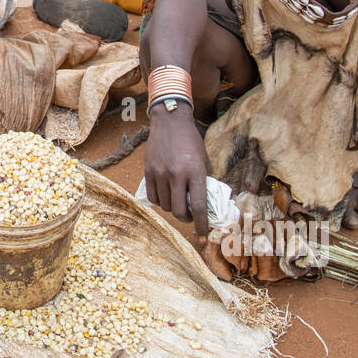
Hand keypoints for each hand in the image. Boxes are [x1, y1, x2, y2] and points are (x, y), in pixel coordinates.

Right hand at [143, 108, 211, 237]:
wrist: (170, 122)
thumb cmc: (191, 141)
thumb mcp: (204, 160)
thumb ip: (205, 181)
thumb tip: (208, 204)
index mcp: (195, 172)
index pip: (198, 206)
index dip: (201, 225)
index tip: (203, 235)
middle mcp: (177, 175)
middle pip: (179, 211)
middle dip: (186, 219)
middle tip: (190, 216)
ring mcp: (161, 174)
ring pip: (166, 206)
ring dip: (173, 209)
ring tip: (178, 202)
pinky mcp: (149, 172)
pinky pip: (153, 197)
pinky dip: (160, 202)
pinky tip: (166, 197)